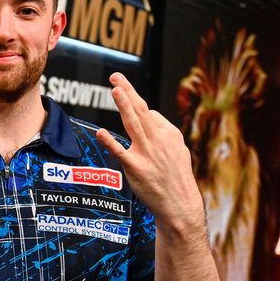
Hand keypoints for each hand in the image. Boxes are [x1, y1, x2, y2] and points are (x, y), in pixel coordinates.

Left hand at [96, 72, 203, 233]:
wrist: (179, 203)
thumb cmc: (176, 178)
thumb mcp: (178, 151)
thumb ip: (163, 133)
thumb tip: (151, 117)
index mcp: (169, 134)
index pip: (150, 114)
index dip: (138, 111)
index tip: (130, 105)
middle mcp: (158, 139)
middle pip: (141, 110)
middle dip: (128, 92)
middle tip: (116, 76)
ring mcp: (147, 152)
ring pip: (133, 124)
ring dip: (124, 105)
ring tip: (115, 89)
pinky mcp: (135, 167)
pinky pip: (120, 152)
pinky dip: (110, 141)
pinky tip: (100, 133)